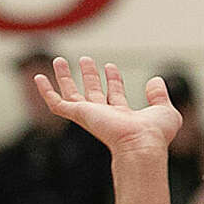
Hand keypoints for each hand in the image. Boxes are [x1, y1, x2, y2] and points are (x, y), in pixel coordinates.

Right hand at [36, 57, 184, 157]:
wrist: (142, 143)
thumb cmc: (155, 134)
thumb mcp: (164, 110)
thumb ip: (159, 95)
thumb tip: (155, 80)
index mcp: (122, 116)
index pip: (114, 95)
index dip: (113, 80)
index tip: (110, 66)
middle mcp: (104, 116)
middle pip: (92, 93)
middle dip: (89, 76)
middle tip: (86, 60)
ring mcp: (90, 116)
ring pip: (71, 95)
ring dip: (65, 77)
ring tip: (59, 60)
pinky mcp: (79, 115)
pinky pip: (56, 103)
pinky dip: (45, 91)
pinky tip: (38, 78)